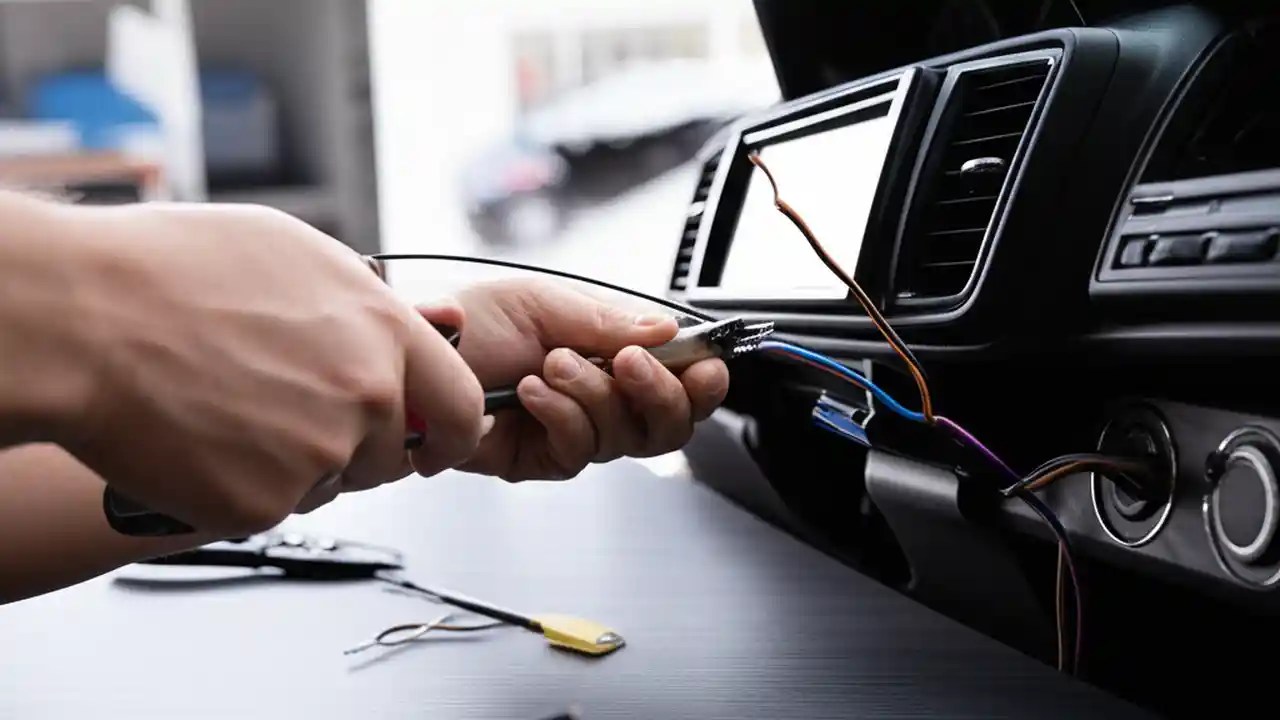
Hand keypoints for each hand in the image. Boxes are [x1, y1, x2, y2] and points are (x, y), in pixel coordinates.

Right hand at [50, 202, 484, 534]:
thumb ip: (365, 301)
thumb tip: (408, 324)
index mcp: (384, 332)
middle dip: (360, 446)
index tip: (439, 442)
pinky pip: (274, 506)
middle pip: (393, 454)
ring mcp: (318, 454)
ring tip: (232, 409)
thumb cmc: (170, 271)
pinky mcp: (263, 504)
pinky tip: (204, 439)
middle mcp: (366, 397)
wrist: (82, 320)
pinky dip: (245, 486)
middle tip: (298, 418)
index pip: (462, 406)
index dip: (455, 432)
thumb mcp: (295, 253)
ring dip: (299, 463)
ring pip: (331, 481)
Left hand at [417, 279, 728, 481]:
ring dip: (594, 395)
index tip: (706, 368)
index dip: (704, 381)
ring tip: (553, 364)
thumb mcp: (545, 302)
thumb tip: (667, 330)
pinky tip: (532, 392)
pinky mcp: (544, 460)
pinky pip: (580, 452)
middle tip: (628, 362)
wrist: (416, 351)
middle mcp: (603, 396)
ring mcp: (576, 431)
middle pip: (670, 423)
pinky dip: (561, 416)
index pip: (683, 379)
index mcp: (614, 353)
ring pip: (626, 438)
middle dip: (658, 392)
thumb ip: (609, 322)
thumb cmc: (472, 322)